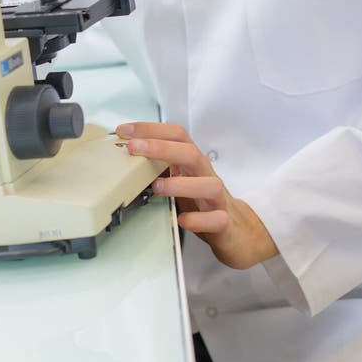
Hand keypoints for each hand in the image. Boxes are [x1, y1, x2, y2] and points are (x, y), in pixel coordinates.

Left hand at [116, 121, 277, 269]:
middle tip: (134, 148)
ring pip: (209, 184)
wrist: (237, 232)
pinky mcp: (225, 223)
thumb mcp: (180, 178)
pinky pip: (216, 219)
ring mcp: (218, 199)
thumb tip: (127, 153)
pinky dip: (199, 220)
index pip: (176, 135)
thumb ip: (160, 165)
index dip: (151, 129)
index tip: (124, 130)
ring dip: (181, 184)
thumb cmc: (202, 201)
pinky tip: (183, 220)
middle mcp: (207, 175)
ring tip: (157, 186)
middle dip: (161, 148)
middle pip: (190, 153)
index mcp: (193, 161)